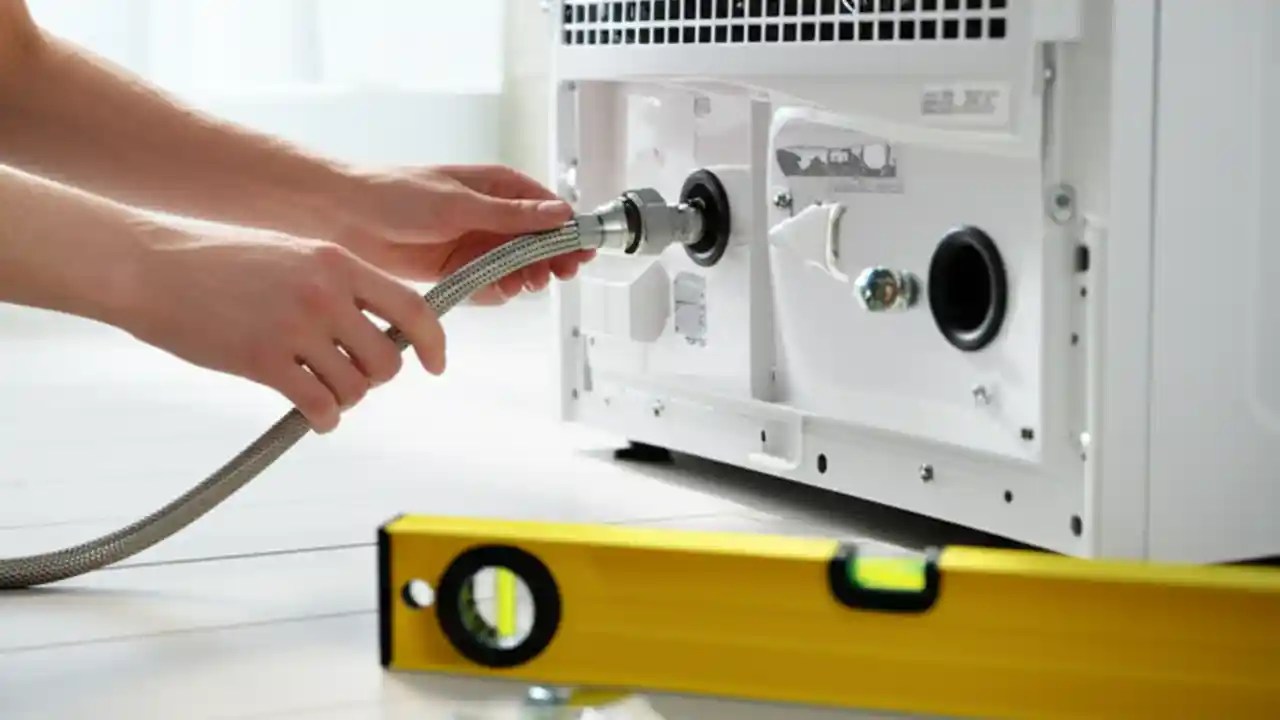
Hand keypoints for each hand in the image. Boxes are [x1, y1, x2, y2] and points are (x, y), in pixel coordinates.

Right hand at [121, 222, 445, 431]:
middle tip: (348, 377)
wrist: (151, 266)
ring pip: (356, 387)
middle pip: (387, 359)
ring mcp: (295, 326)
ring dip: (345, 400)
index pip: (413, 307)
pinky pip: (319, 406)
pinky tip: (313, 416)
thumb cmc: (218, 262)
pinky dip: (324, 419)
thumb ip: (338, 285)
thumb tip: (380, 327)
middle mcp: (325, 293)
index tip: (436, 365)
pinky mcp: (263, 360)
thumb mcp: (293, 254)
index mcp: (338, 262)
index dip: (433, 343)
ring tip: (320, 393)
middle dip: (374, 378)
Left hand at [332, 165, 592, 303]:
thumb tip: (558, 213)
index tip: (580, 252)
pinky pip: (489, 283)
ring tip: (521, 285)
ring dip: (522, 277)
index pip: (548, 209)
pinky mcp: (458, 267)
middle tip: (553, 276)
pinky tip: (494, 292)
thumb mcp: (460, 203)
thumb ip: (510, 215)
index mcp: (498, 187)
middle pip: (538, 242)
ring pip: (516, 266)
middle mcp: (492, 215)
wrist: (345, 216)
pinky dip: (494, 290)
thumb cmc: (396, 194)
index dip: (567, 231)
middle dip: (548, 260)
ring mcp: (476, 242)